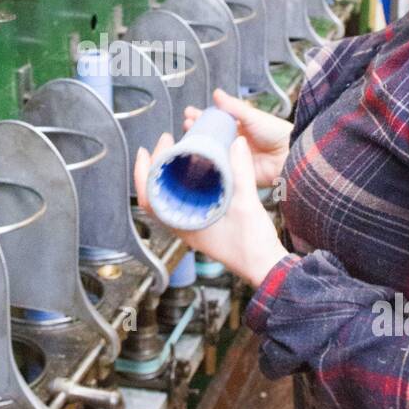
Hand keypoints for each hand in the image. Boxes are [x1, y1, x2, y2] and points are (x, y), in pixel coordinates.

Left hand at [134, 131, 286, 289]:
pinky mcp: (205, 223)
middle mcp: (184, 225)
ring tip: (177, 151)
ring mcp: (194, 224)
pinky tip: (195, 169)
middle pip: (157, 193)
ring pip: (171, 195)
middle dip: (157, 165)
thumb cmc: (251, 246)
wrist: (264, 266)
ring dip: (170, 172)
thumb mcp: (246, 204)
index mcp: (184, 224)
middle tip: (167, 141)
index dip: (143, 173)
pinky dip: (185, 182)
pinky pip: (186, 199)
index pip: (149, 198)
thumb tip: (237, 143)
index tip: (145, 151)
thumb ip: (241, 171)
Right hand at [183, 88, 291, 187]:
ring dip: (199, 147)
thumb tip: (216, 92)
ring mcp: (233, 158)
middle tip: (184, 125)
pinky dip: (208, 166)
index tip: (187, 113)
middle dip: (197, 131)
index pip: (215, 121)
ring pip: (212, 153)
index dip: (201, 118)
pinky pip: (219, 169)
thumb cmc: (274, 132)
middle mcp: (234, 142)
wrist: (288, 154)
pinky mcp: (235, 173)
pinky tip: (196, 161)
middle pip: (211, 137)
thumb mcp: (251, 116)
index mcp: (239, 127)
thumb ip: (233, 106)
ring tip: (186, 140)